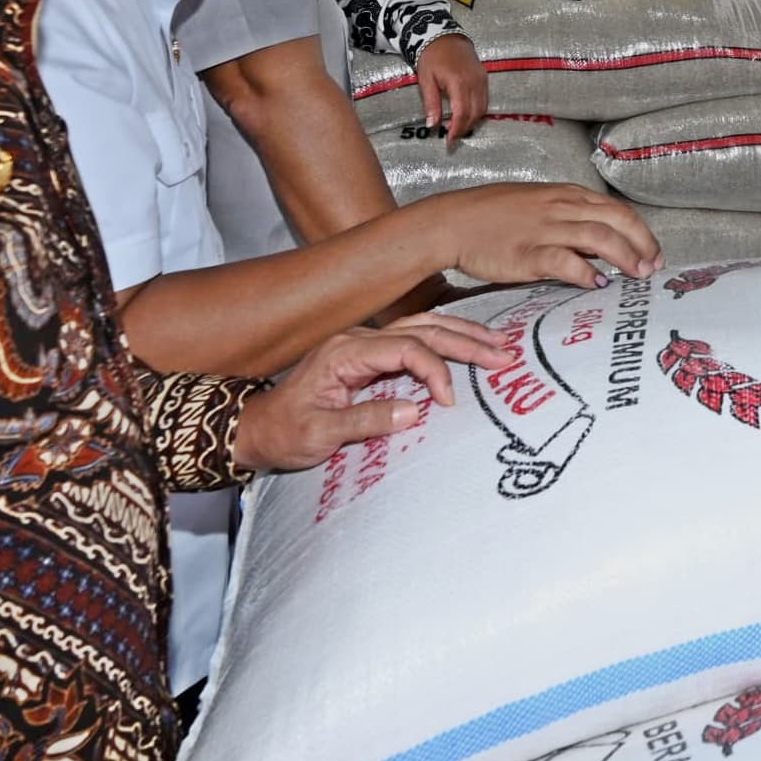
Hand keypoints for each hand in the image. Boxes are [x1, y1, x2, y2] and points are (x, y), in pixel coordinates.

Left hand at [233, 319, 486, 474]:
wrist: (258, 428)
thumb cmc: (285, 433)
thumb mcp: (319, 434)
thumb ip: (366, 420)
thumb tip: (415, 412)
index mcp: (345, 352)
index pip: (405, 349)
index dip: (434, 371)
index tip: (448, 402)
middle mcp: (358, 340)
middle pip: (422, 329)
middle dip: (465, 341)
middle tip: (502, 356)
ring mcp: (364, 344)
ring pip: (423, 326)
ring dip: (461, 334)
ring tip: (496, 344)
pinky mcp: (370, 355)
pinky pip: (415, 338)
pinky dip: (445, 340)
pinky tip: (468, 344)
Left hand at [413, 33, 489, 141]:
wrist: (445, 36)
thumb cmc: (432, 57)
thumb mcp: (426, 80)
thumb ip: (431, 103)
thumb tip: (432, 125)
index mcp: (459, 83)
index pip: (462, 113)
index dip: (456, 129)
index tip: (448, 140)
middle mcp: (474, 82)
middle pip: (475, 113)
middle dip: (465, 128)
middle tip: (453, 137)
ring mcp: (482, 80)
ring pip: (483, 108)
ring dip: (472, 121)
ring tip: (459, 128)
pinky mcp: (484, 78)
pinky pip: (485, 99)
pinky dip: (477, 111)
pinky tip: (466, 114)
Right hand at [421, 183, 659, 287]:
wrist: (452, 222)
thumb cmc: (493, 216)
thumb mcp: (538, 206)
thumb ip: (570, 218)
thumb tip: (601, 241)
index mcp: (565, 195)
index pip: (617, 209)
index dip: (642, 231)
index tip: (654, 252)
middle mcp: (560, 207)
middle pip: (617, 220)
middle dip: (643, 244)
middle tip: (654, 267)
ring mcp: (544, 229)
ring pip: (599, 237)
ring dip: (625, 256)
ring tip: (638, 275)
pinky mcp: (527, 253)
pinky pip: (565, 261)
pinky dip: (586, 272)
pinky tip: (597, 282)